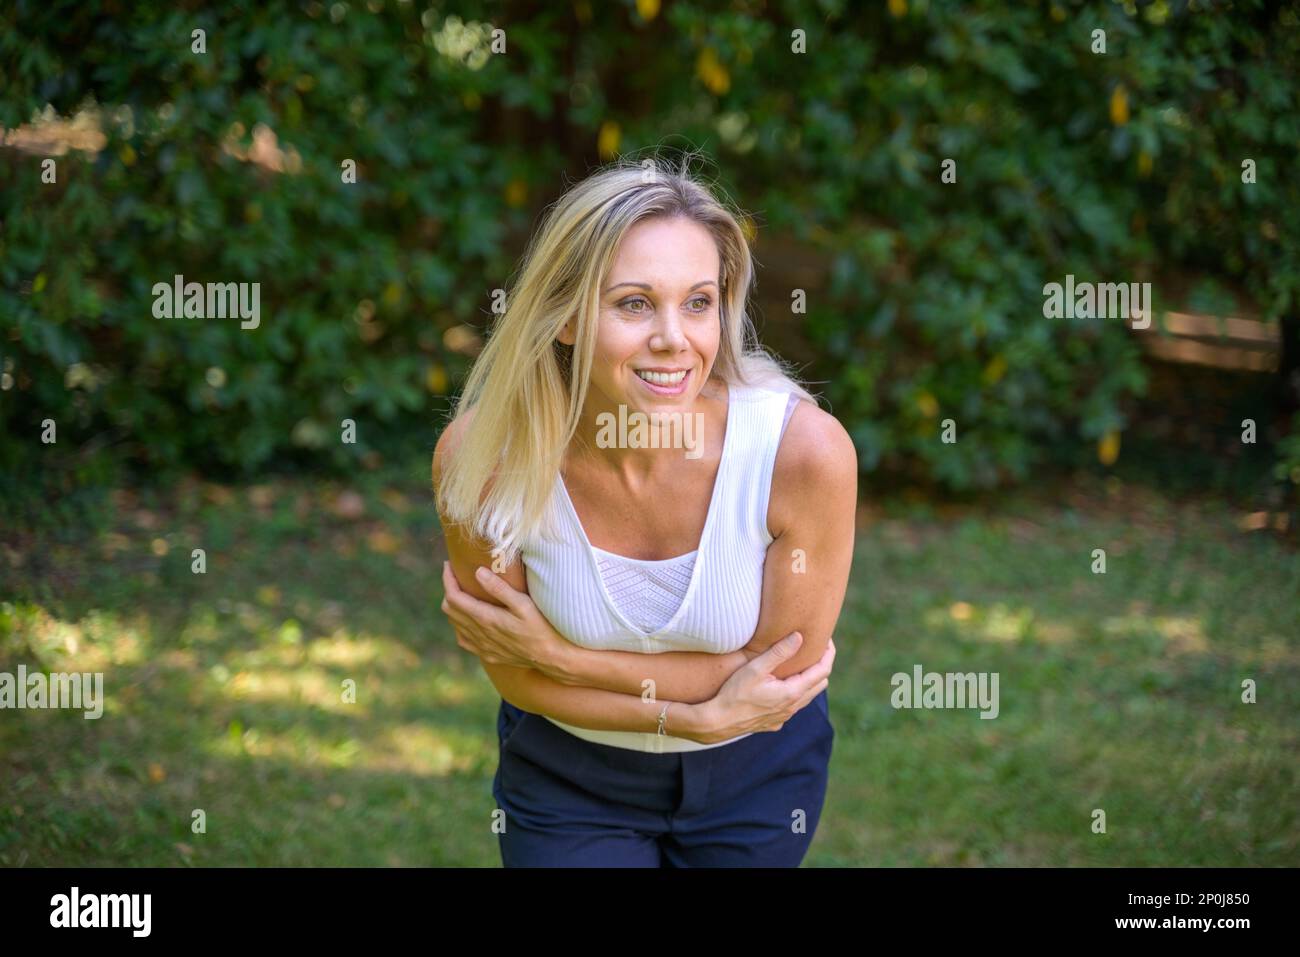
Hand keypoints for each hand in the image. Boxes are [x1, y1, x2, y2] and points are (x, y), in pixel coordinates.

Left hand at [440, 561, 564, 674]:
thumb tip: (477, 572)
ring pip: (454, 624)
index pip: (454, 597)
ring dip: (454, 607)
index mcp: (485, 618)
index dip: (448, 579)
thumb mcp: (524, 604)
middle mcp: (479, 634)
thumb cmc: (541, 627)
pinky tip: (469, 618)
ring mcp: (481, 647)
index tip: (448, 565)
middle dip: (449, 589)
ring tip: (462, 592)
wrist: (551, 657)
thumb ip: (500, 588)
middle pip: (449, 610)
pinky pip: (463, 639)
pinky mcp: (487, 654)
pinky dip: (460, 624)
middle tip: (455, 575)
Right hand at [694, 633, 834, 743]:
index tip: (826, 640)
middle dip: (821, 665)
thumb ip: (779, 652)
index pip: (823, 671)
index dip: (828, 654)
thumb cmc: (734, 693)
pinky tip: (781, 684)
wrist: (717, 722)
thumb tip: (799, 637)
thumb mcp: (756, 668)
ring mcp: (784, 717)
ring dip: (809, 680)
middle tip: (814, 649)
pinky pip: (793, 706)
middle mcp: (793, 707)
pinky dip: (795, 692)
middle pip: (820, 684)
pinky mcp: (774, 722)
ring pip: (807, 696)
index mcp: (792, 693)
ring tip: (799, 664)